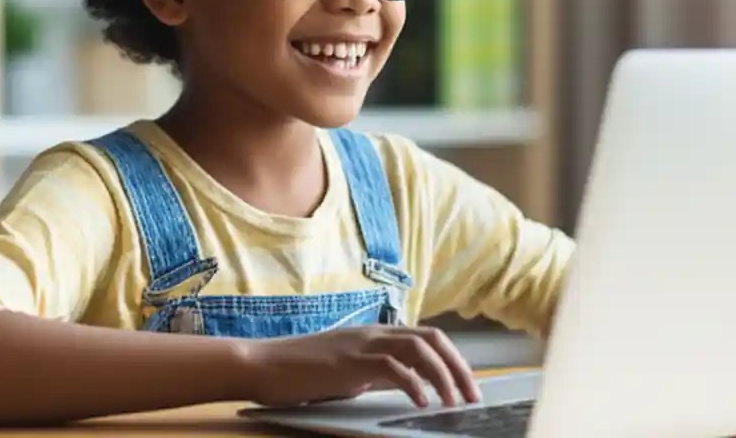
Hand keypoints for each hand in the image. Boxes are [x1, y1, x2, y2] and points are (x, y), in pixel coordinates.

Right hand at [241, 325, 482, 408]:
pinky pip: (392, 366)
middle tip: (472, 396)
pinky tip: (421, 402)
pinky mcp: (349, 361)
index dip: (453, 359)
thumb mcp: (349, 370)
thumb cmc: (301, 371)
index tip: (467, 385)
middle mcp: (375, 333)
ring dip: (443, 375)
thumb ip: (377, 371)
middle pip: (432, 339)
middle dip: (458, 367)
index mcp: (376, 334)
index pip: (428, 338)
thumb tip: (407, 383)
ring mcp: (362, 344)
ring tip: (454, 402)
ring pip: (419, 348)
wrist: (263, 364)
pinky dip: (412, 383)